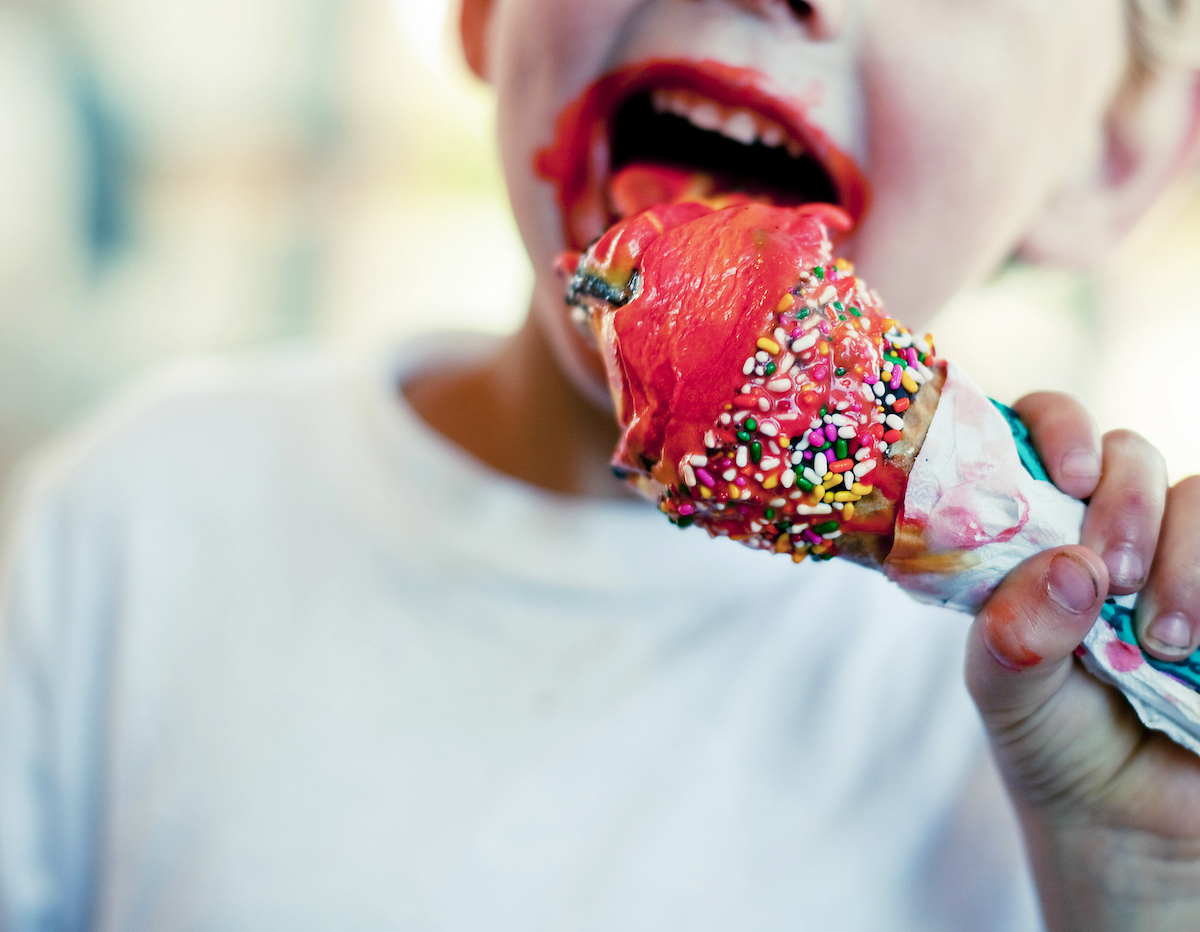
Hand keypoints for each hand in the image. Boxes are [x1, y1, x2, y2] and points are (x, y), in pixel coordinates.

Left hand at [966, 392, 1199, 930]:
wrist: (1130, 829)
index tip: (1067, 475)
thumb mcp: (1006, 695)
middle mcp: (1119, 531)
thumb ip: (1011, 635)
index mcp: (1043, 533)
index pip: (1047, 433)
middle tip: (1114, 579)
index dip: (1060, 426)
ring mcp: (1190, 561)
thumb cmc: (1054, 746)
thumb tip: (1069, 568)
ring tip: (1167, 642)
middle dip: (1127, 505)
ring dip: (1192, 560)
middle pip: (1135, 454)